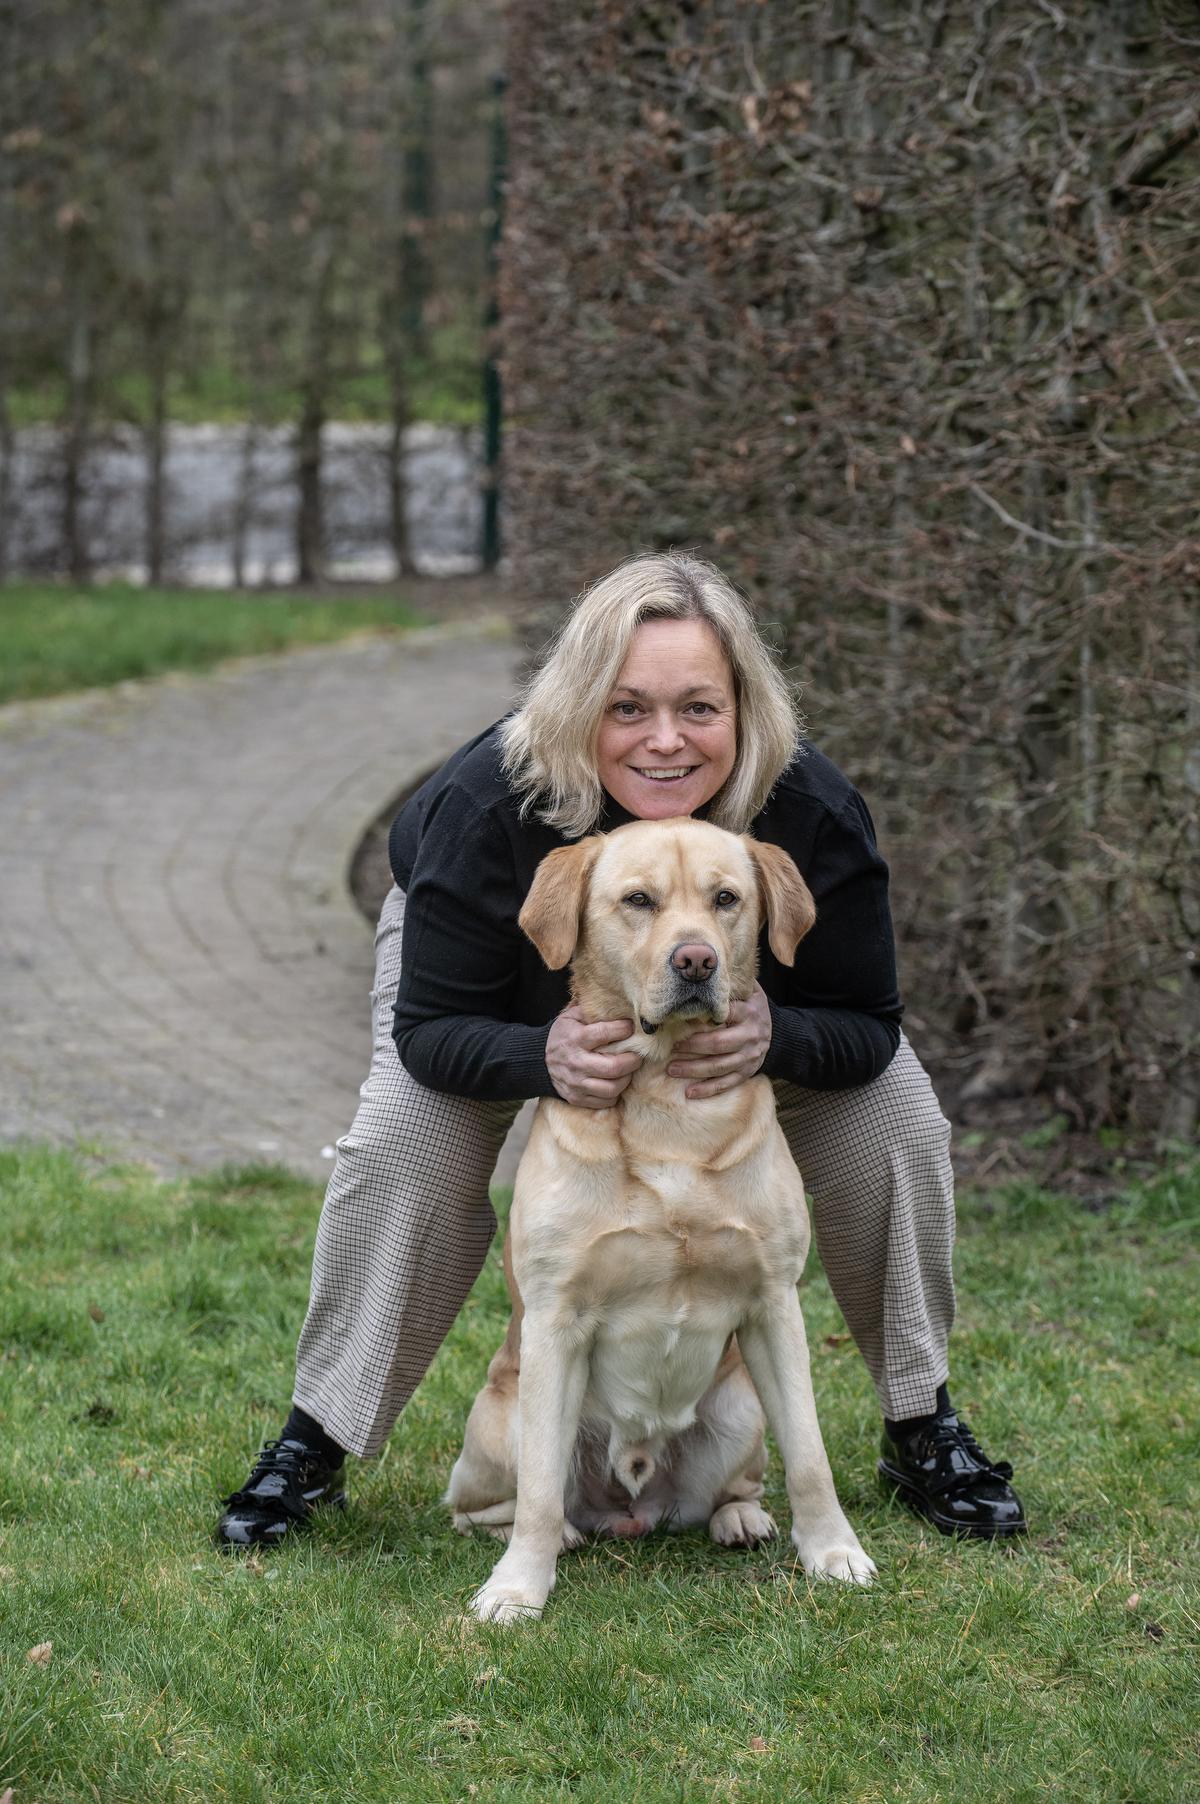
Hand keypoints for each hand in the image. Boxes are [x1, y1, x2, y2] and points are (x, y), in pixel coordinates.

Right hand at [545, 1004, 641, 1108]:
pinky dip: (615, 1092)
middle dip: (633, 1060)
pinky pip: (605, 1101)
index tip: (630, 1027)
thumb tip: (616, 1005)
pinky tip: (615, 1081)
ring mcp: (576, 1083)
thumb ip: (590, 1011)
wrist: (538, 1062)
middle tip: (638, 1055)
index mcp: (576, 1039)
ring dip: (626, 1078)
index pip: (604, 1033)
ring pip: (612, 1088)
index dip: (623, 1029)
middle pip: (614, 1067)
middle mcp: (576, 1062)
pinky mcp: (577, 1098)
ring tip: (628, 1070)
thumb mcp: (570, 1017)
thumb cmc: (562, 1036)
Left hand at [667, 983, 771, 1098]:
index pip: (727, 1013)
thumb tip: (706, 968)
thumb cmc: (752, 1008)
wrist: (778, 1033)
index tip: (681, 1020)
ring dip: (694, 1070)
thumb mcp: (749, 991)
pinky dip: (708, 1089)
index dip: (705, 1017)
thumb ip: (732, 983)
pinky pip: (727, 1083)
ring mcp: (749, 1056)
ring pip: (720, 1066)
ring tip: (671, 1070)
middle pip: (718, 1044)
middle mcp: (751, 1035)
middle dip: (692, 1047)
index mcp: (749, 1012)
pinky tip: (690, 1093)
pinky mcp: (748, 1072)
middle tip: (670, 1048)